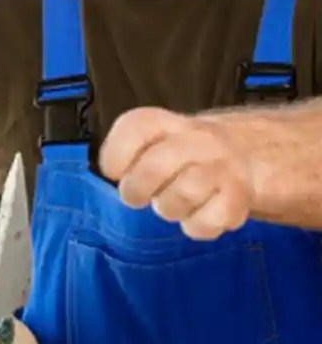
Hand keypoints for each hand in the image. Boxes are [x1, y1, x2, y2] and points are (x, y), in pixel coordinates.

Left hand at [98, 107, 251, 239]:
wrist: (237, 152)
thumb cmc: (175, 154)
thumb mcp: (148, 142)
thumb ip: (124, 155)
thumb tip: (106, 180)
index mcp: (164, 121)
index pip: (136, 128)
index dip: (116, 156)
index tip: (115, 173)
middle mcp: (197, 138)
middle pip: (156, 166)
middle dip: (136, 190)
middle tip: (135, 197)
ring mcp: (223, 166)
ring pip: (185, 194)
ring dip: (168, 208)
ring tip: (168, 204)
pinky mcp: (240, 197)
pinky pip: (209, 221)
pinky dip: (195, 226)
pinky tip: (194, 216)